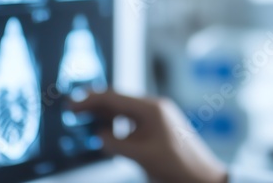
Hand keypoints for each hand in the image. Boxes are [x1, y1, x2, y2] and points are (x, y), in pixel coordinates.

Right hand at [69, 91, 227, 182]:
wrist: (201, 176)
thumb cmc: (177, 165)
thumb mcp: (140, 156)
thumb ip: (115, 143)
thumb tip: (98, 134)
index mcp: (151, 108)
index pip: (113, 98)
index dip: (89, 101)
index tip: (71, 105)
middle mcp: (155, 107)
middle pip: (118, 100)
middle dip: (95, 105)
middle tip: (73, 111)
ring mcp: (158, 116)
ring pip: (125, 110)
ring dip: (105, 115)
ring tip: (86, 122)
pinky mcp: (159, 126)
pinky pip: (133, 120)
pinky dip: (118, 124)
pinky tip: (107, 132)